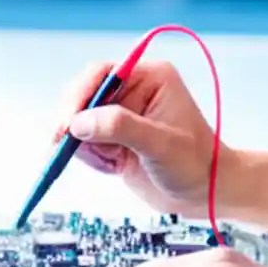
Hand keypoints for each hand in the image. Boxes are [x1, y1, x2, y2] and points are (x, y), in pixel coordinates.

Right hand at [53, 59, 231, 216]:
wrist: (204, 193)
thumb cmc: (196, 163)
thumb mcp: (162, 144)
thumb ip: (121, 128)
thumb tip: (80, 122)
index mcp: (149, 77)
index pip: (103, 73)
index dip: (80, 94)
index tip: (67, 121)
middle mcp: (132, 91)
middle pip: (84, 94)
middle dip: (74, 120)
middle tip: (63, 143)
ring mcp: (121, 115)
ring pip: (79, 120)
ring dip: (84, 143)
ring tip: (111, 161)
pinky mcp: (113, 138)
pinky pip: (85, 142)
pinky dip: (91, 157)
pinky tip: (113, 167)